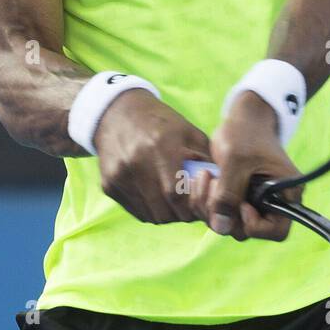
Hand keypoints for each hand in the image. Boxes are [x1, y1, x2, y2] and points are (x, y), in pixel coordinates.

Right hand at [93, 90, 210, 225]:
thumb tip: (221, 190)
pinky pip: (136, 211)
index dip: (193, 205)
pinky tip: (156, 194)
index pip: (177, 195)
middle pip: (164, 211)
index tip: (201, 200)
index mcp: (160, 147)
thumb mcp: (189, 133)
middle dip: (182, 213)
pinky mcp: (108, 185)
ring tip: (174, 199)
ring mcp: (119, 176)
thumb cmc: (161, 124)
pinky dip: (150, 209)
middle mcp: (136, 163)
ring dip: (167, 213)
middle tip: (190, 204)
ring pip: (151, 215)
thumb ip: (207, 161)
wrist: (117, 113)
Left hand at [188, 93, 298, 241]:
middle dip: (224, 212)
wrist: (243, 118)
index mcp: (286, 194)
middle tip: (212, 182)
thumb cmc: (246, 133)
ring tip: (205, 177)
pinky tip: (202, 179)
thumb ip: (228, 194)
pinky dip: (206, 202)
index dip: (254, 224)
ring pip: (229, 224)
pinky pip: (220, 213)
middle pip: (247, 230)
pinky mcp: (237, 198)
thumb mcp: (235, 161)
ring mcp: (254, 202)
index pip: (276, 231)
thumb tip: (221, 226)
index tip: (239, 203)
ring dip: (210, 207)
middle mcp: (273, 203)